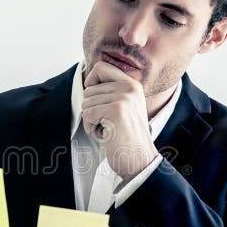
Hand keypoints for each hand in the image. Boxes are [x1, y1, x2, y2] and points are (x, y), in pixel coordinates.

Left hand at [82, 60, 158, 180]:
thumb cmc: (127, 137)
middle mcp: (130, 87)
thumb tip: (88, 80)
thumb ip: (111, 92)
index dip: (91, 82)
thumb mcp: (124, 108)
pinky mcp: (116, 110)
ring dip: (92, 121)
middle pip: (89, 89)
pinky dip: (92, 128)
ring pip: (86, 102)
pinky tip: (107, 135)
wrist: (139, 160)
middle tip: (108, 123)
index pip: (100, 67)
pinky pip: (87, 114)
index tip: (97, 100)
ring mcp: (124, 98)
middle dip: (92, 109)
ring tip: (109, 129)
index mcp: (132, 84)